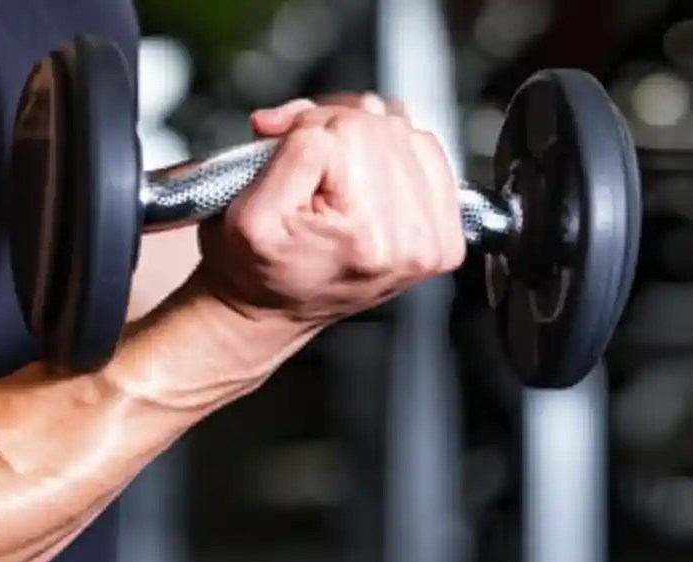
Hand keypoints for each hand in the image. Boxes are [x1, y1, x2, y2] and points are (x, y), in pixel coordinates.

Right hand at [195, 94, 464, 326]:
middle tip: (301, 166)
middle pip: (381, 127)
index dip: (304, 130)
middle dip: (333, 131)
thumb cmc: (257, 266)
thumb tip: (324, 123)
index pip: (348, 129)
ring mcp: (433, 242)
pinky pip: (428, 155)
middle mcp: (411, 243)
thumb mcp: (248, 213)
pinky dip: (392, 155)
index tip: (279, 157)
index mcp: (368, 239)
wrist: (272, 307)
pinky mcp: (443, 239)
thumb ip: (291, 155)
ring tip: (329, 174)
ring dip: (362, 140)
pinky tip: (363, 180)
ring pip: (404, 132)